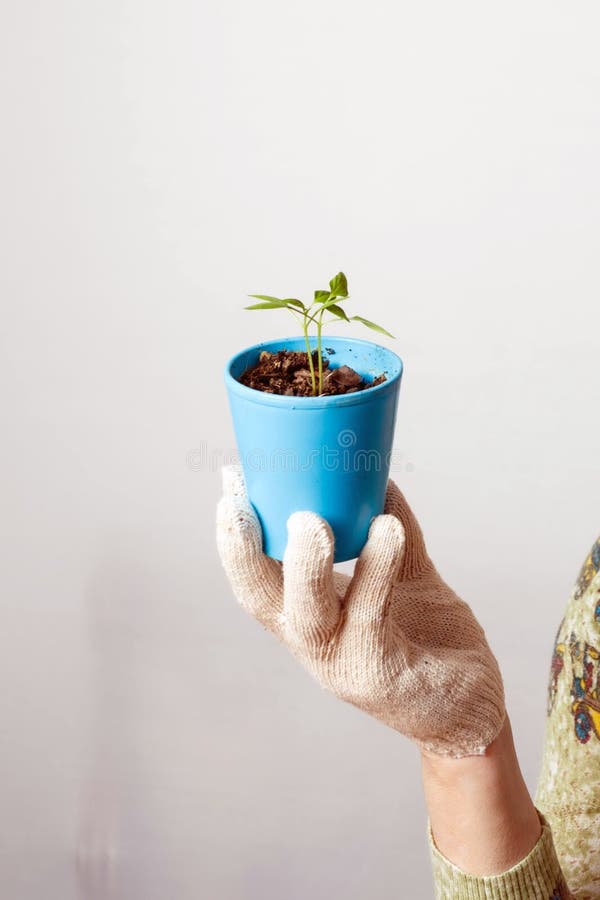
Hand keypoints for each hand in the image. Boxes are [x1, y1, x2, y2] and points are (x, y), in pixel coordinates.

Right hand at [216, 466, 504, 757]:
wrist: (471, 705)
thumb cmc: (430, 640)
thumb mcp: (408, 576)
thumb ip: (389, 533)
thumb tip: (376, 476)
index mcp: (308, 615)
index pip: (257, 576)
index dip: (237, 532)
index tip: (231, 479)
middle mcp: (315, 642)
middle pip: (260, 600)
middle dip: (243, 551)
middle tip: (240, 503)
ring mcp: (343, 663)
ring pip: (308, 616)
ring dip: (306, 568)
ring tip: (312, 521)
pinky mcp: (381, 676)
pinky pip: (373, 617)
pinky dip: (377, 571)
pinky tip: (388, 531)